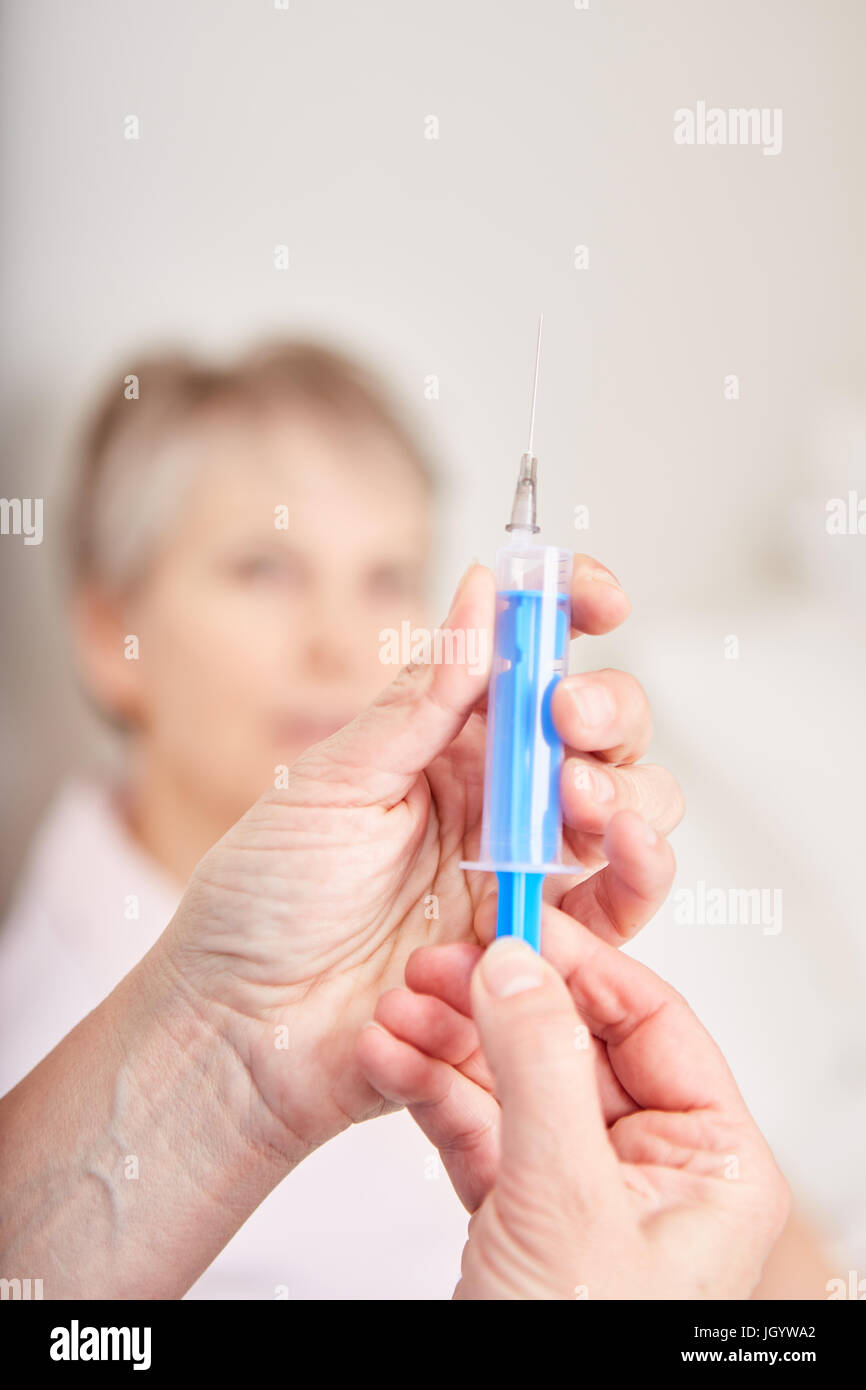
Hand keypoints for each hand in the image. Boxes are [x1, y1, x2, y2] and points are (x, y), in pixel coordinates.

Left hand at [160, 557, 683, 1163]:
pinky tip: (609, 852)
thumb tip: (480, 590)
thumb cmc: (263, 901)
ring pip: (632, 808)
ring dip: (624, 787)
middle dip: (607, 705)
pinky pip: (621, 905)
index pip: (529, 658)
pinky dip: (638, 871)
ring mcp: (525, 871)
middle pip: (600, 729)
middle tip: (566, 713)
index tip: (597, 598)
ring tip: (573, 795)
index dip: (572, 615)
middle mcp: (496, 797)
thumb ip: (419, 699)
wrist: (238, 1028)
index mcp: (442, 740)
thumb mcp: (331, 782)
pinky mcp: (542, 947)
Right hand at [357, 922, 790, 1299]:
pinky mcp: (517, 1215)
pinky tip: (387, 1060)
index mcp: (712, 1166)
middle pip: (572, 1046)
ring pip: (514, 1082)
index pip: (653, 1023)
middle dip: (495, 1002)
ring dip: (448, 1041)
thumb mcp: (563, 1202)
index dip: (580, 967)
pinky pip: (475, 1129)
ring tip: (394, 1009)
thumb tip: (516, 964)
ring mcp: (578, 1192)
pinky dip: (427, 1093)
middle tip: (436, 963)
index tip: (517, 922)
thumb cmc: (576, 1357)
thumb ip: (539, 1069)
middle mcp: (651, 1174)